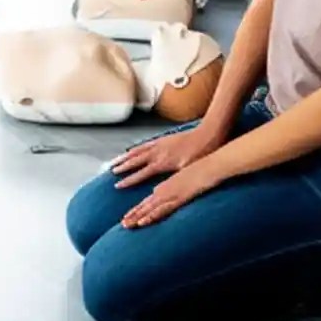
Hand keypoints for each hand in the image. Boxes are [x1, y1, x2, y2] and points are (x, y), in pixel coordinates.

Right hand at [110, 124, 225, 188]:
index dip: (129, 180)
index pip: (141, 173)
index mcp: (162, 162)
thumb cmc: (202, 153)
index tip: (118, 185)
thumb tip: (163, 187)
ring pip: (137, 151)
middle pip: (135, 160)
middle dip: (122, 167)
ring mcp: (160, 144)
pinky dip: (136, 148)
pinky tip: (133, 149)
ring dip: (125, 157)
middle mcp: (157, 152)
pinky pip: (145, 144)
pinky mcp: (164, 139)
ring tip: (116, 161)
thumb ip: (173, 177)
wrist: (209, 133)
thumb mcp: (188, 170)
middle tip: (111, 171)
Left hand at [122, 162, 223, 227]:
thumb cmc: (202, 171)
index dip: (138, 209)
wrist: (210, 163)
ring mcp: (169, 194)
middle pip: (145, 205)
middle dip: (133, 215)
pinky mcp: (177, 198)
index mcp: (165, 186)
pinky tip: (142, 222)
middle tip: (123, 224)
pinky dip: (151, 216)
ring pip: (148, 208)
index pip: (148, 200)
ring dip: (136, 217)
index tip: (129, 216)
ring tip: (125, 225)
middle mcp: (164, 190)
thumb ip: (179, 189)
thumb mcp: (187, 180)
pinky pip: (161, 209)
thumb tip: (177, 196)